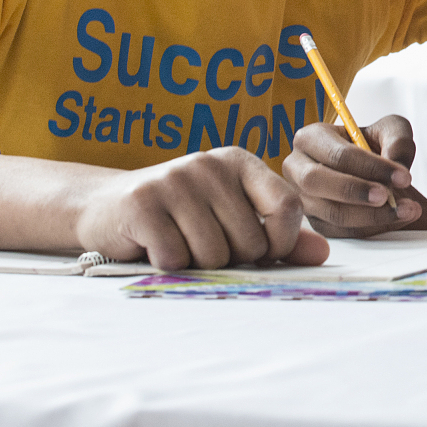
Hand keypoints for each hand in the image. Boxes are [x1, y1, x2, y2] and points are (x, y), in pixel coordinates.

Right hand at [73, 146, 328, 270]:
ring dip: (198, 265)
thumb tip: (322, 254)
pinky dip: (168, 265)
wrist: (104, 207)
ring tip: (179, 242)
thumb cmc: (178, 217)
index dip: (282, 242)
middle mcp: (209, 164)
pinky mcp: (143, 203)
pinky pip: (176, 258)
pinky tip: (154, 245)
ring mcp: (175, 180)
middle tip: (203, 244)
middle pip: (250, 240)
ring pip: (214, 255)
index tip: (263, 253)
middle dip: (232, 259)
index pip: (287, 205)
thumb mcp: (230, 217)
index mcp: (239, 162)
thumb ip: (278, 236)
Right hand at [284, 114, 423, 236]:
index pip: (337, 154)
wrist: (376, 174)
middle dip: (357, 192)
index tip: (403, 177)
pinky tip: (396, 219)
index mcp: (311, 138)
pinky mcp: (316, 223)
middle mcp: (298, 168)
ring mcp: (303, 199)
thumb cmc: (375, 147)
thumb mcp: (390, 131)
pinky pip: (342, 231)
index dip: (372, 167)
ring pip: (332, 212)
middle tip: (390, 197)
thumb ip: (397, 139)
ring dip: (372, 215)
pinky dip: (372, 228)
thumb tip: (395, 162)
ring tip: (405, 211)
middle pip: (318, 183)